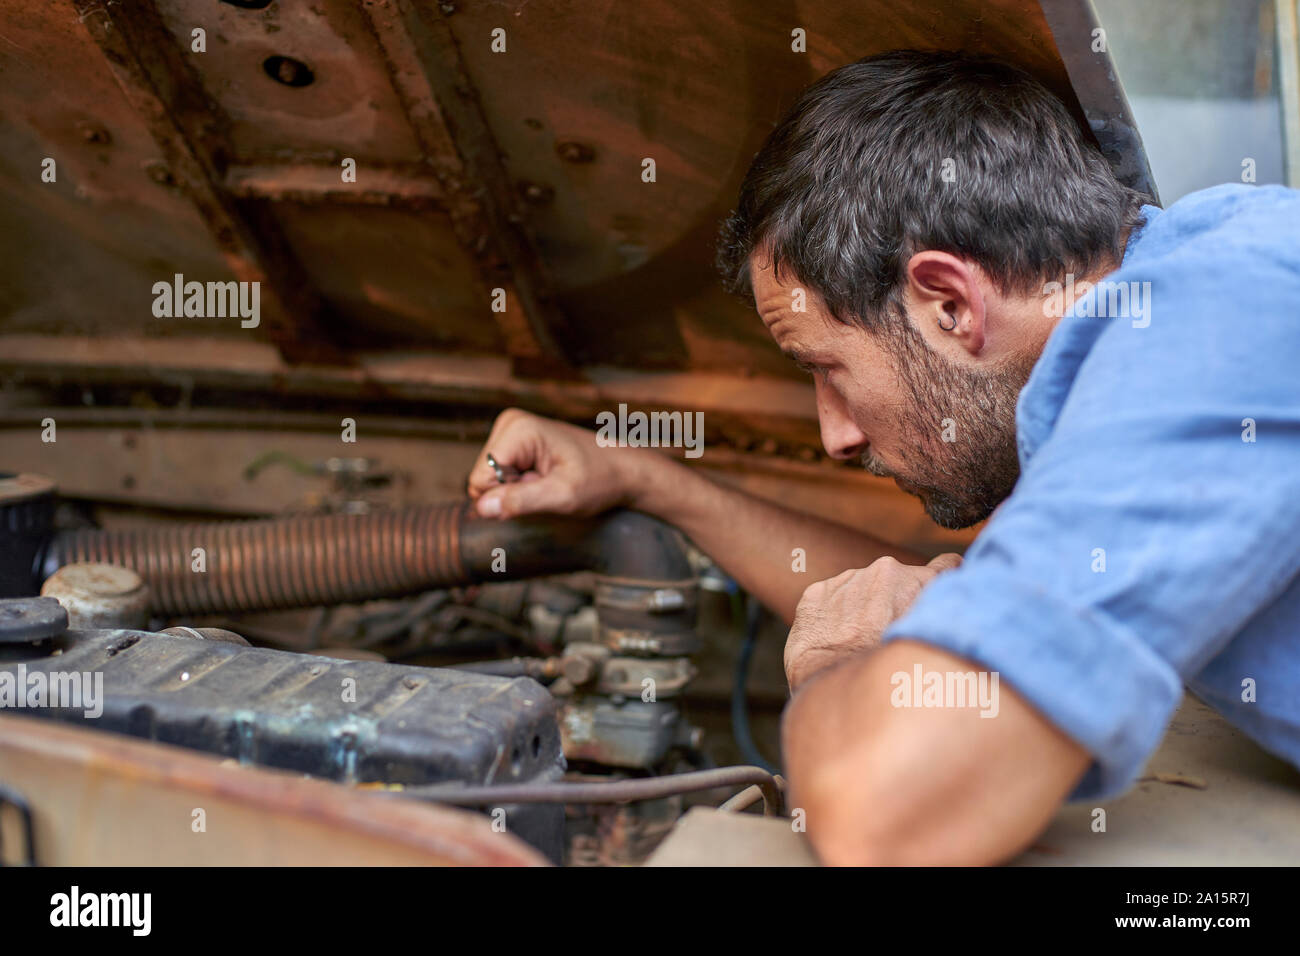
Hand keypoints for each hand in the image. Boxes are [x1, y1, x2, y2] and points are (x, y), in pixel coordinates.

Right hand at [467, 408, 642, 518]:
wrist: (623, 469)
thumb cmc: (601, 479)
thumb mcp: (563, 496)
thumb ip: (522, 501)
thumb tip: (482, 507)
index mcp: (518, 429)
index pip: (479, 479)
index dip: (505, 497)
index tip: (540, 490)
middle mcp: (510, 423)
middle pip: (482, 476)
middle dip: (512, 491)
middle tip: (548, 486)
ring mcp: (512, 430)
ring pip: (489, 478)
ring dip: (518, 489)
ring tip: (549, 481)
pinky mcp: (516, 441)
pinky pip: (500, 474)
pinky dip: (522, 483)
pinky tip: (546, 477)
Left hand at [784, 553, 961, 692]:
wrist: (833, 687)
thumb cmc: (892, 677)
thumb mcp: (933, 648)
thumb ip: (944, 621)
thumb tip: (966, 615)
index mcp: (919, 582)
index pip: (946, 565)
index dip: (947, 577)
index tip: (943, 588)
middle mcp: (884, 571)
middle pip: (898, 584)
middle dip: (897, 603)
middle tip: (891, 635)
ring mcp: (847, 580)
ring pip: (862, 590)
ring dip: (864, 609)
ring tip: (861, 644)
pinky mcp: (817, 592)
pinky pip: (831, 598)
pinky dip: (836, 615)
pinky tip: (839, 641)